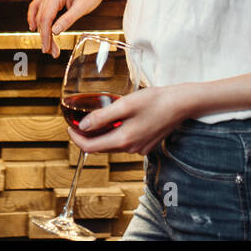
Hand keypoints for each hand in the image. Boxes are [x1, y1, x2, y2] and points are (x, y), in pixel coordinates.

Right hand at [26, 0, 117, 56]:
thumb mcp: (82, 8)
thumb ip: (67, 20)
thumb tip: (54, 32)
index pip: (45, 18)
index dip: (45, 35)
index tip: (47, 48)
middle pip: (41, 18)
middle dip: (44, 36)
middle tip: (50, 51)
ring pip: (39, 14)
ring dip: (41, 30)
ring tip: (47, 44)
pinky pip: (39, 8)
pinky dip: (37, 19)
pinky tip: (36, 28)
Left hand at [67, 85, 188, 155]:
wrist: (181, 104)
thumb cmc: (155, 101)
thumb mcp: (125, 105)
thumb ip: (103, 117)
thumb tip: (83, 126)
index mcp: (123, 140)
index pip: (90, 147)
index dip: (76, 138)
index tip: (69, 126)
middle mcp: (131, 149)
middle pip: (101, 147)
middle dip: (87, 136)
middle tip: (78, 122)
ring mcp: (139, 148)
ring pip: (112, 144)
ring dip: (102, 134)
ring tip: (96, 118)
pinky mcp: (146, 144)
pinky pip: (124, 141)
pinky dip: (115, 133)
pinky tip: (117, 120)